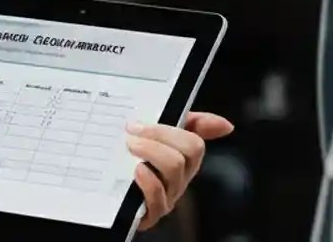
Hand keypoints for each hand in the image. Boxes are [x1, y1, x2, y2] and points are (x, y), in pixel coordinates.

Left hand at [126, 112, 233, 230]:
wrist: (107, 196)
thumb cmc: (137, 162)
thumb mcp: (157, 138)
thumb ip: (188, 123)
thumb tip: (226, 125)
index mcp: (184, 160)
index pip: (195, 143)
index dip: (177, 128)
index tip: (146, 120)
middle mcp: (179, 179)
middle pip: (188, 152)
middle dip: (159, 134)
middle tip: (133, 129)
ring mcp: (168, 196)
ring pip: (174, 169)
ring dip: (150, 151)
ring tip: (130, 145)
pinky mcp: (151, 213)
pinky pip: (158, 197)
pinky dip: (147, 180)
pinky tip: (135, 171)